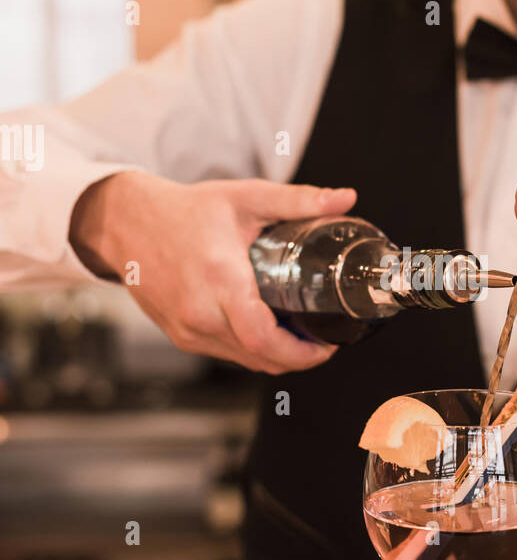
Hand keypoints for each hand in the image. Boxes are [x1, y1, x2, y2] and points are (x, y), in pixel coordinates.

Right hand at [69, 172, 356, 373]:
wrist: (127, 223)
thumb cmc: (186, 211)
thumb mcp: (246, 198)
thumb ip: (299, 201)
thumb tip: (346, 199)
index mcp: (220, 280)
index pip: (262, 338)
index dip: (301, 352)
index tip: (327, 344)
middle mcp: (200, 313)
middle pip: (260, 357)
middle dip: (297, 358)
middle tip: (322, 341)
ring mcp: (187, 330)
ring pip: (243, 361)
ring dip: (274, 356)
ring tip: (299, 336)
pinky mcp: (180, 336)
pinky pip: (224, 353)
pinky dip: (250, 349)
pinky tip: (266, 331)